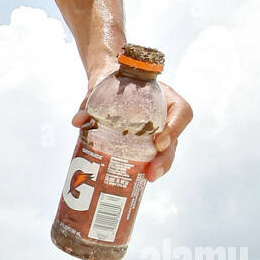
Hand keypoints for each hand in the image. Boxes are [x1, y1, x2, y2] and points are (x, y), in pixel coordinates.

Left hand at [70, 77, 192, 182]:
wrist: (110, 81)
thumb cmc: (112, 81)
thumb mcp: (102, 87)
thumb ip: (90, 101)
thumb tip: (78, 121)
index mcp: (164, 97)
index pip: (181, 112)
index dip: (174, 129)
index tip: (159, 142)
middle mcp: (166, 115)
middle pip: (174, 139)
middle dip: (165, 158)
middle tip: (152, 173)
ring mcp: (159, 129)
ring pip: (166, 150)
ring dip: (159, 167)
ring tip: (147, 178)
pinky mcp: (148, 141)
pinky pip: (152, 155)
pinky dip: (145, 166)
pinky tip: (135, 179)